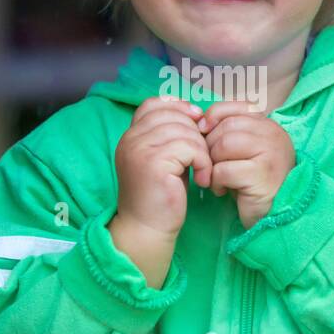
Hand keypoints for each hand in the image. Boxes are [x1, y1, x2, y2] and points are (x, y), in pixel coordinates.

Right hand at [109, 96, 211, 286]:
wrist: (147, 229)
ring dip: (201, 150)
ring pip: (184, 130)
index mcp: (130, 136)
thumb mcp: (162, 159)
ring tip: (203, 170)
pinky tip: (201, 179)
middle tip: (202, 156)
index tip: (195, 124)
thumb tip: (195, 114)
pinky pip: (189, 148)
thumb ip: (170, 136)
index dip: (178, 108)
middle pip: (172, 115)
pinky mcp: (154, 163)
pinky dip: (202, 162)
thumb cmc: (160, 197)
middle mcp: (131, 139)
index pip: (152, 104)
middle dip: (195, 132)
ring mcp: (140, 150)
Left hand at [197, 100, 295, 228]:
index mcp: (268, 125)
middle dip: (210, 146)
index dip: (214, 116)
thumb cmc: (252, 182)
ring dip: (213, 164)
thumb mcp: (242, 151)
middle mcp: (273, 134)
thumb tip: (200, 122)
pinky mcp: (262, 174)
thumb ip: (229, 132)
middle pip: (226, 127)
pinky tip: (223, 190)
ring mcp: (270, 153)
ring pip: (224, 145)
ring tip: (218, 178)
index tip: (203, 132)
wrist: (275, 215)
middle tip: (211, 165)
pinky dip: (217, 182)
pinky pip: (224, 170)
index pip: (237, 106)